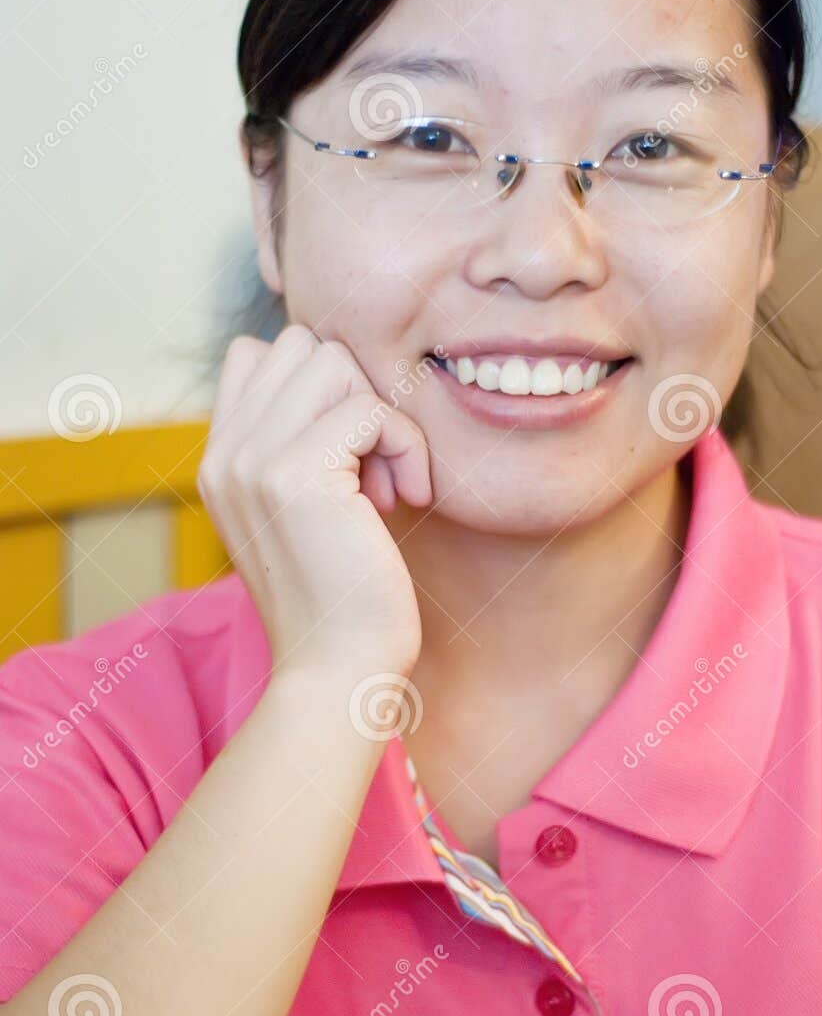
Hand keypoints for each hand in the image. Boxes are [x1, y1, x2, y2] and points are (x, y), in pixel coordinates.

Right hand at [197, 323, 429, 682]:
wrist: (340, 670)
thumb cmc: (345, 597)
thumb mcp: (311, 510)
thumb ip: (305, 444)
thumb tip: (348, 374)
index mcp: (220, 460)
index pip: (259, 353)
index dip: (323, 384)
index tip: (350, 454)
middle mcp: (224, 454)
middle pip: (302, 344)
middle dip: (356, 393)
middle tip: (375, 469)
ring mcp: (252, 461)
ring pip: (334, 362)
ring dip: (382, 416)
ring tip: (388, 485)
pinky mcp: (295, 475)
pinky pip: (370, 408)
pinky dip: (406, 446)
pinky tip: (406, 499)